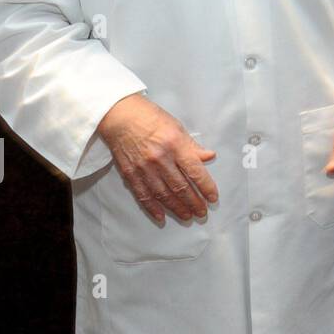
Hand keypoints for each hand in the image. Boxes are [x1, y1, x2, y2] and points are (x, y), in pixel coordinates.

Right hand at [97, 93, 217, 224]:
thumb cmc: (151, 118)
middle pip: (180, 187)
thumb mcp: (177, 127)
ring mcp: (144, 168)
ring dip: (177, 208)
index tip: (213, 198)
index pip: (195, 171)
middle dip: (193, 202)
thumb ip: (192, 146)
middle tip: (202, 212)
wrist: (120, 116)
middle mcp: (160, 158)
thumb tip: (209, 157)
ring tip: (187, 216)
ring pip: (163, 195)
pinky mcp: (130, 174)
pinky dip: (153, 208)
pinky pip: (143, 195)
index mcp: (175, 145)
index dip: (206, 187)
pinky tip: (162, 217)